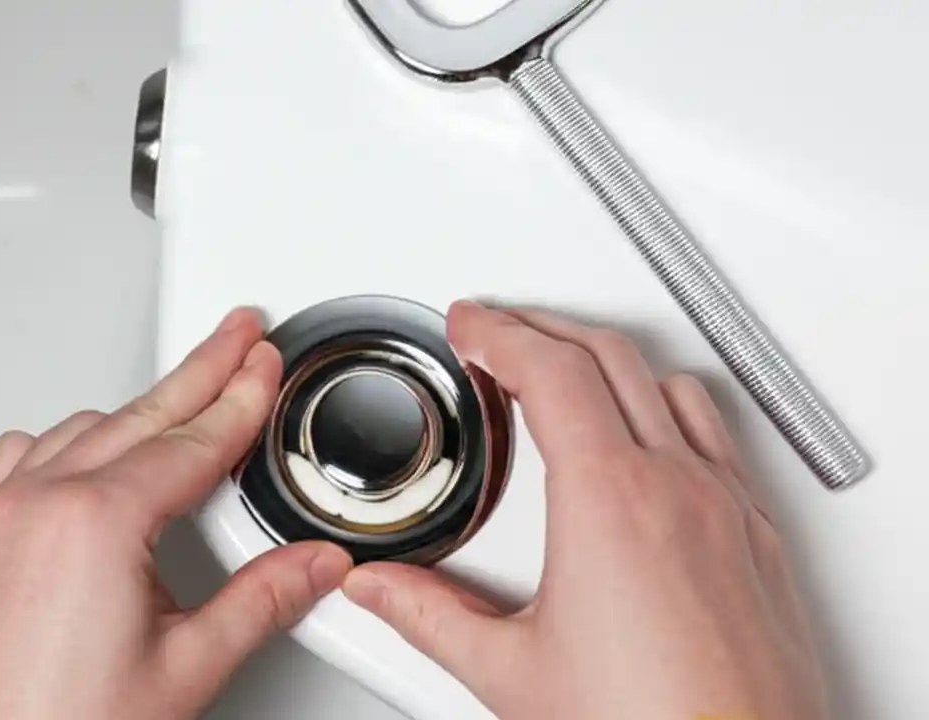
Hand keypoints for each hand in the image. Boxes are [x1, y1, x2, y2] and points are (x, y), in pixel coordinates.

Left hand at [0, 308, 351, 719]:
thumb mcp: (187, 670)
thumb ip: (260, 602)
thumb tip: (314, 565)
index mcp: (94, 525)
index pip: (191, 443)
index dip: (240, 398)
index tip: (263, 363)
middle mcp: (36, 507)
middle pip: (140, 416)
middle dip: (200, 371)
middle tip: (239, 336)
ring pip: (80, 431)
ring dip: (139, 412)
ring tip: (185, 400)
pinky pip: (19, 459)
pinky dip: (64, 443)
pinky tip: (89, 450)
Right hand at [343, 302, 826, 718]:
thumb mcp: (512, 673)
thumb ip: (430, 616)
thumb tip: (377, 586)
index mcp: (610, 501)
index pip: (548, 371)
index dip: (497, 332)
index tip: (470, 324)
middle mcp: (679, 489)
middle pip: (605, 357)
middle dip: (542, 327)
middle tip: (497, 331)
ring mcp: (729, 507)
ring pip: (668, 384)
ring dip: (606, 359)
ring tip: (563, 368)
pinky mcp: (759, 537)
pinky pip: (715, 434)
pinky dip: (667, 405)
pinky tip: (648, 433)